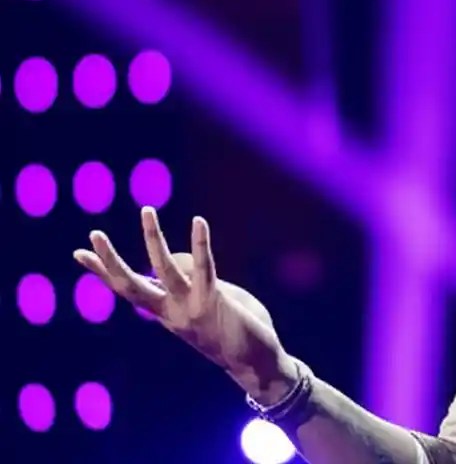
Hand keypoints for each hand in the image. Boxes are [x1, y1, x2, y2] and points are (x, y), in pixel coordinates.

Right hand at [73, 207, 294, 402]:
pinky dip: (200, 243)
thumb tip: (177, 256)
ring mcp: (189, 308)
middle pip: (131, 285)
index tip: (78, 254)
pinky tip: (198, 221)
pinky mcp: (212, 302)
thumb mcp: (211, 299)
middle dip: (110, 260)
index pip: (129, 289)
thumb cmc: (237, 330)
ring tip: (146, 210)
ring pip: (164, 269)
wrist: (258, 366)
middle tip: (93, 234)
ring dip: (153, 238)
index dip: (103, 272)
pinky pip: (204, 268)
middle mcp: (170, 312)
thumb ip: (194, 278)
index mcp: (165, 312)